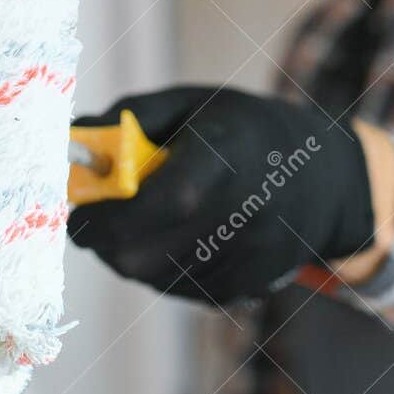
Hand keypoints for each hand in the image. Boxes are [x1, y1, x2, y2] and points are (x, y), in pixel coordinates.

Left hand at [65, 85, 374, 303]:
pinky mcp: (247, 287)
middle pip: (149, 255)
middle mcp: (246, 211)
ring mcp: (250, 256)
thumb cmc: (242, 131)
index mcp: (230, 156)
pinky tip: (175, 238)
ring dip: (130, 255)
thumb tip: (70, 139)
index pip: (166, 199)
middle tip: (94, 223)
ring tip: (142, 221)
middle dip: (106, 244)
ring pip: (155, 277)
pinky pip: (178, 289)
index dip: (111, 216)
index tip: (76, 217)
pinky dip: (159, 269)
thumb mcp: (192, 104)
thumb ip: (130, 118)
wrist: (323, 179)